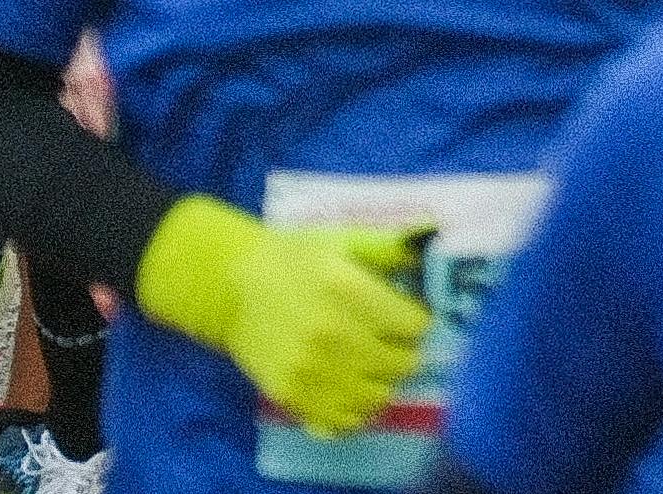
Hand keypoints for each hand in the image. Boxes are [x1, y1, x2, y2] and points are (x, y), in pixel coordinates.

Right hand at [134, 199, 430, 439]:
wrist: (231, 286)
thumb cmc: (292, 258)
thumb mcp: (342, 242)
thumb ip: (389, 250)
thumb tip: (430, 246)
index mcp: (348, 290)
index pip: (414, 325)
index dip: (416, 320)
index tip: (409, 317)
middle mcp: (333, 334)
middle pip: (401, 363)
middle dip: (405, 352)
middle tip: (394, 343)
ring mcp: (310, 370)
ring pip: (377, 396)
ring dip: (383, 382)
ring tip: (374, 367)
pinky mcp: (290, 395)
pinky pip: (341, 420)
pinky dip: (355, 410)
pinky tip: (351, 389)